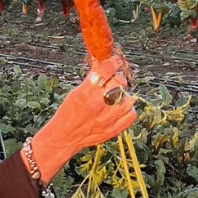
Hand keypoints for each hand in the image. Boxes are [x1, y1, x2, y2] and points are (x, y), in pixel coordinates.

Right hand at [28, 56, 135, 181]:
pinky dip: (128, 109)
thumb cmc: (69, 112)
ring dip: (123, 95)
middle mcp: (98, 104)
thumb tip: (101, 61)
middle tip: (112, 83)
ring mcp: (108, 118)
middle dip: (117, 79)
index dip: (114, 62)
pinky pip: (132, 114)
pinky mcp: (114, 129)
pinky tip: (119, 108)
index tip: (116, 61)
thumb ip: (91, 78)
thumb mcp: (76, 92)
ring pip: (128, 98)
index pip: (106, 70)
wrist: (65, 137)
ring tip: (114, 98)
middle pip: (119, 82)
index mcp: (86, 92)